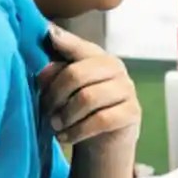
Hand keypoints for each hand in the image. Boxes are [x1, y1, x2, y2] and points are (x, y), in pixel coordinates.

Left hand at [38, 26, 140, 146]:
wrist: (105, 142)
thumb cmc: (81, 110)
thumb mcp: (64, 89)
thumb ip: (55, 72)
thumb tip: (45, 59)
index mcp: (99, 57)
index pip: (79, 47)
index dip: (64, 41)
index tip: (48, 36)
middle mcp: (117, 68)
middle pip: (77, 74)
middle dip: (55, 94)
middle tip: (45, 109)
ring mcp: (127, 90)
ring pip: (88, 98)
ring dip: (65, 115)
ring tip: (54, 125)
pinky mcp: (132, 112)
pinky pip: (100, 120)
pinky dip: (78, 130)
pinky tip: (66, 136)